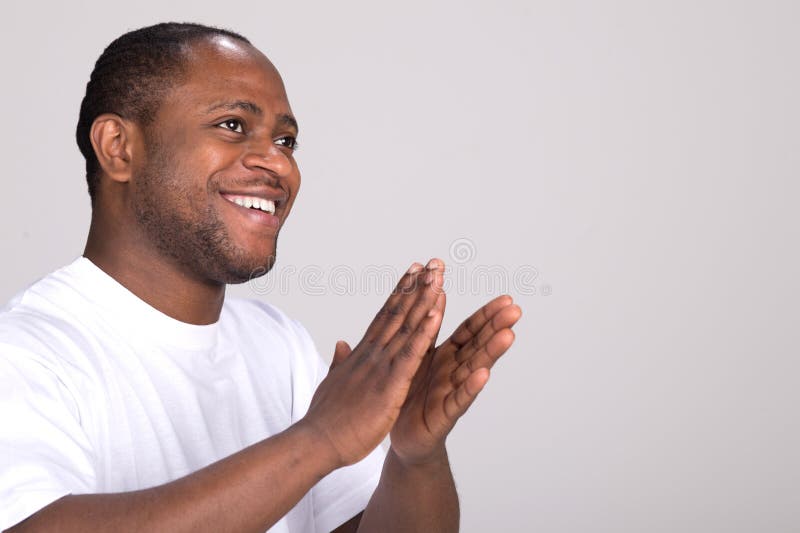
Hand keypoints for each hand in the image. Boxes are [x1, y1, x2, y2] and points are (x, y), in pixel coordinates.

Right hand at [301, 261, 444, 467]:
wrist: (317, 442)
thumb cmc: (326, 418)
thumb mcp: (333, 383)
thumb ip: (340, 361)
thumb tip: (341, 343)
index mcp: (362, 354)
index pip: (385, 316)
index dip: (401, 293)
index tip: (413, 272)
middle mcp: (372, 354)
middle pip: (398, 313)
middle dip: (417, 287)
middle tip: (433, 263)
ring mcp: (381, 367)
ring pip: (407, 327)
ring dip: (424, 300)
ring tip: (438, 276)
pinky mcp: (391, 385)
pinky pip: (411, 355)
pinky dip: (424, 333)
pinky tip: (436, 314)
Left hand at [390, 285, 521, 464]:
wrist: (402, 437)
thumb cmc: (411, 394)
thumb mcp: (420, 356)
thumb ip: (431, 328)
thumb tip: (440, 293)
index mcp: (447, 356)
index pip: (470, 331)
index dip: (487, 315)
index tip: (507, 299)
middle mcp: (454, 372)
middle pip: (478, 347)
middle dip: (496, 328)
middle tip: (516, 311)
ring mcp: (452, 393)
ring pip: (474, 369)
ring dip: (491, 353)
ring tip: (508, 336)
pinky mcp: (444, 415)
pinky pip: (458, 400)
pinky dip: (470, 388)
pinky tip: (483, 376)